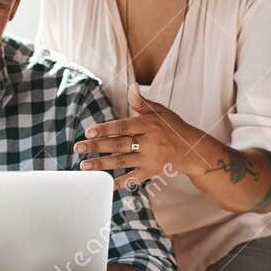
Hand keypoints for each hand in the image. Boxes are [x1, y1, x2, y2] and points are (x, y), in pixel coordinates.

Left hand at [74, 84, 209, 191]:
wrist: (192, 150)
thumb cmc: (173, 127)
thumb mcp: (160, 111)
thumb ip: (141, 102)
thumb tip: (132, 86)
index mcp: (149, 125)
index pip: (123, 126)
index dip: (106, 129)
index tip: (89, 131)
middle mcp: (149, 142)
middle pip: (119, 144)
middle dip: (97, 146)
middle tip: (78, 148)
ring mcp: (150, 159)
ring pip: (122, 161)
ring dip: (102, 164)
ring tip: (84, 165)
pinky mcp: (151, 172)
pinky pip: (133, 179)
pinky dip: (119, 183)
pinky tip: (104, 184)